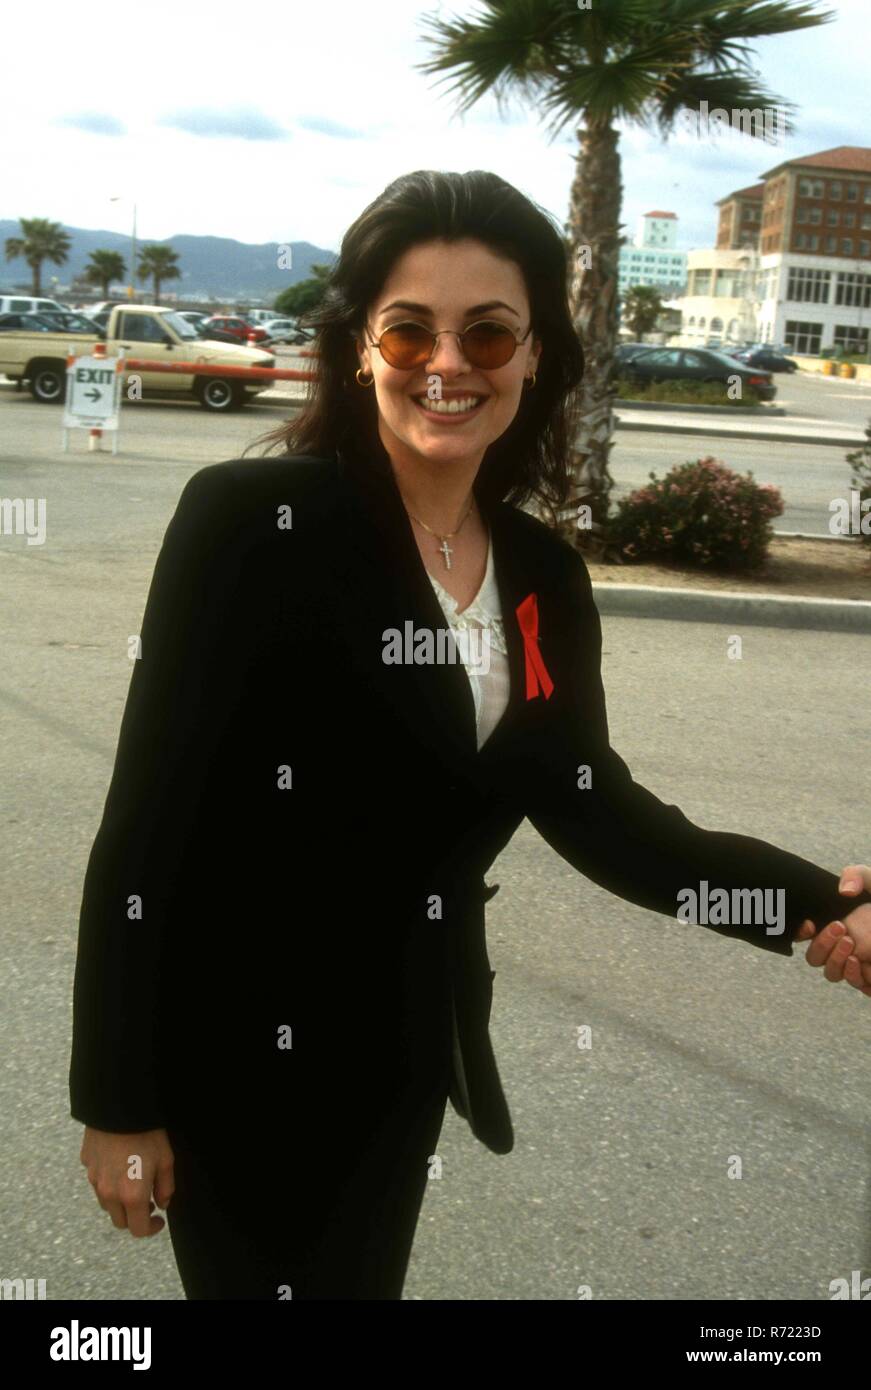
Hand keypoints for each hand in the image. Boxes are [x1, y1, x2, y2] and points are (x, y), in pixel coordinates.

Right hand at [80, 1126, 174, 1236]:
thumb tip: (162, 1204)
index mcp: (132, 1196)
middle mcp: (109, 1193)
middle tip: (147, 1201)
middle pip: (120, 1221)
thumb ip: (166, 1188)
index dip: (151, 1229)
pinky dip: (108, 1183)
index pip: (138, 1230)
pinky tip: (119, 1164)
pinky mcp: (87, 1165)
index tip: (159, 1219)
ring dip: (119, 1202)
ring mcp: (95, 1180)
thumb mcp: (166, 1160)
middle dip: (134, 1217)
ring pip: (106, 1204)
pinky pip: (97, 1182)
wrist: (119, 1107)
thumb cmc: (147, 1134)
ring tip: (133, 1182)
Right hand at [794, 863, 870, 996]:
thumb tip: (844, 891)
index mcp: (835, 925)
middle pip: (814, 958)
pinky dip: (852, 974)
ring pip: (831, 973)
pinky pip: (856, 984)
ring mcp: (857, 963)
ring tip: (849, 942)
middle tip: (839, 927)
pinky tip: (858, 959)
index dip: (799, 933)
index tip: (810, 923)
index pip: (805, 935)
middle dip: (820, 944)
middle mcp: (842, 946)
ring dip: (834, 960)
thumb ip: (857, 875)